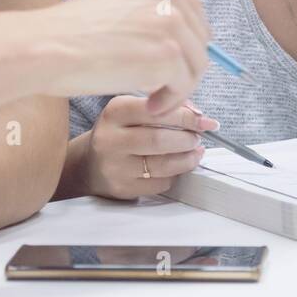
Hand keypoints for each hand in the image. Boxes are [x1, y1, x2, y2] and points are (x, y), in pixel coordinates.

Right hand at [21, 0, 210, 113]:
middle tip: (165, 87)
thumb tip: (170, 39)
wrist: (47, 46)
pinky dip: (171, 100)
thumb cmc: (67, 34)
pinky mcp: (169, 54)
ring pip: (195, 63)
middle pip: (199, 37)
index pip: (192, 11)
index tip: (173, 63)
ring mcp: (171, 23)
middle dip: (185, 65)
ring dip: (178, 86)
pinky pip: (184, 85)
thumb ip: (144, 14)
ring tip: (155, 100)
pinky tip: (151, 106)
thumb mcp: (113, 6)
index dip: (186, 41)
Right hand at [80, 95, 218, 199]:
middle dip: (187, 139)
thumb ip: (165, 107)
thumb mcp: (133, 110)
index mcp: (115, 112)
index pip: (156, 111)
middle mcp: (110, 139)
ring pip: (163, 165)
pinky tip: (177, 166)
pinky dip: (175, 174)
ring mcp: (115, 167)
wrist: (91, 163)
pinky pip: (160, 183)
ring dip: (187, 158)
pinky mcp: (123, 188)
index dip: (185, 116)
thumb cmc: (121, 132)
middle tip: (197, 138)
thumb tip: (197, 115)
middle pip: (159, 139)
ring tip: (194, 151)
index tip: (204, 120)